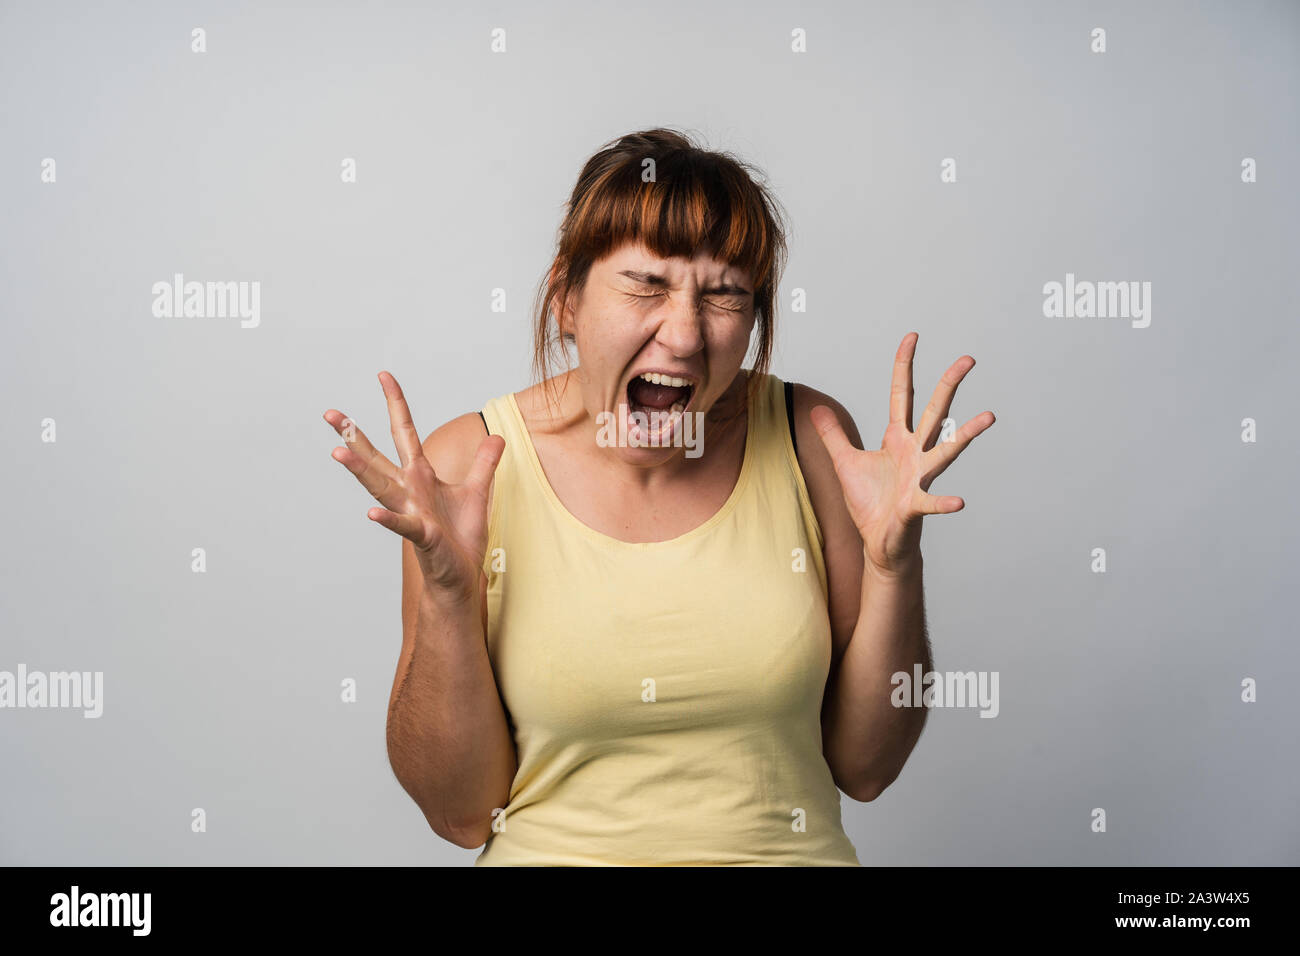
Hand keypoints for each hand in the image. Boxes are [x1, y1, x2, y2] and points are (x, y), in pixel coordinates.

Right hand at [323, 371, 504, 601]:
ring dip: (360, 470)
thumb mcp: (478, 492)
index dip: (395, 403)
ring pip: (380, 486)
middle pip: (377, 456)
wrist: (461, 575)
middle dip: (354, 435)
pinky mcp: (422, 536)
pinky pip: (402, 525)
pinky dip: (387, 520)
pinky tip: (370, 513)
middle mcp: (409, 491)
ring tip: (337, 452)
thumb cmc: (461, 536)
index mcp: (421, 476)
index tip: (383, 375)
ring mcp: (411, 512)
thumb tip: (498, 437)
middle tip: (329, 413)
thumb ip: (485, 464)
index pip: (404, 432)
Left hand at [811, 332, 994, 576]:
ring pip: (945, 451)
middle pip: (934, 412)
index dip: (904, 366)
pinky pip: (931, 503)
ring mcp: (918, 479)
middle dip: (948, 384)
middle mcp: (914, 453)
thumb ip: (833, 434)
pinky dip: (944, 503)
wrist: (880, 543)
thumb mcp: (844, 462)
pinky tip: (959, 502)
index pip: (901, 394)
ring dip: (966, 435)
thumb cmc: (869, 502)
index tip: (912, 337)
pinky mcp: (914, 506)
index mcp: (897, 439)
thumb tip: (817, 408)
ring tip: (988, 416)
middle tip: (968, 359)